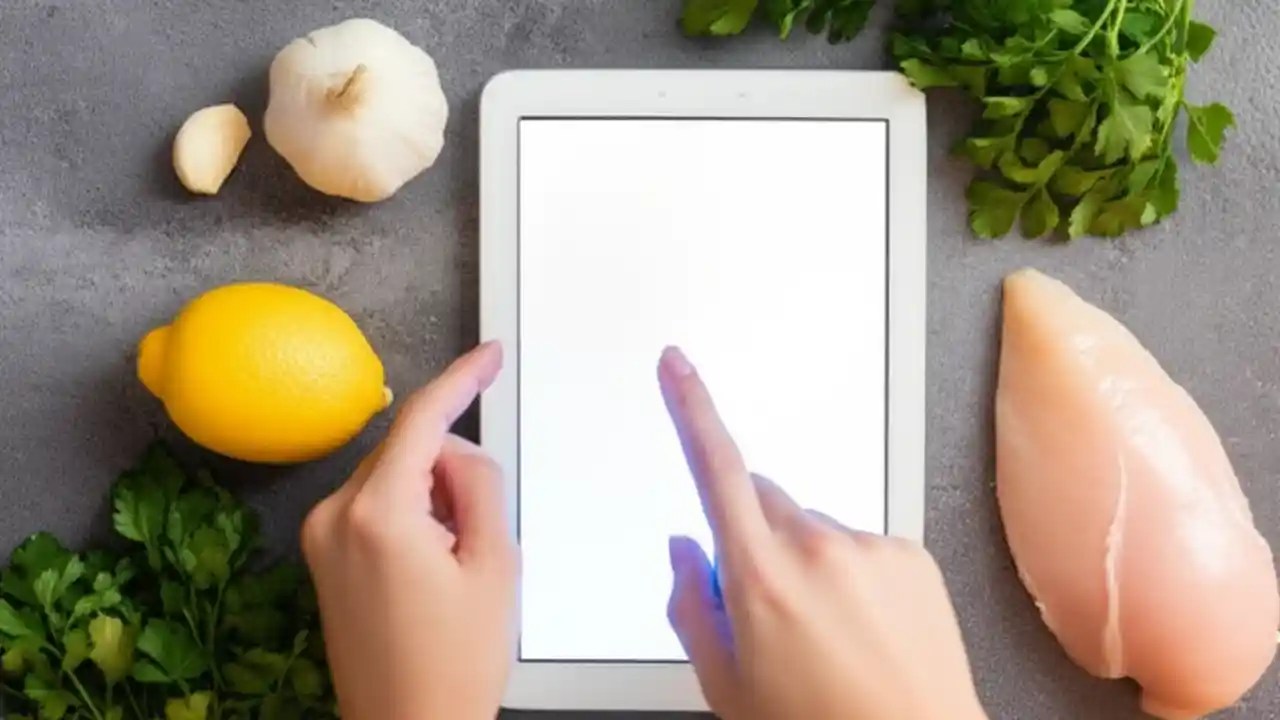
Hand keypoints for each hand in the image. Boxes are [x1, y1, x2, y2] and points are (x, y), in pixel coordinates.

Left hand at [302, 342, 516, 719]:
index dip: (461, 378)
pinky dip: (410, 514)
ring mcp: (320, 536)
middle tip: (483, 533)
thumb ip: (480, 485)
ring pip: (392, 476)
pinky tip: (431, 566)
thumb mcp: (495, 564)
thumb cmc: (455, 663)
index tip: (489, 354)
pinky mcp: (321, 555)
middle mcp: (334, 515)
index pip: (421, 419)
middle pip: (407, 450)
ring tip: (455, 566)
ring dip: (432, 496)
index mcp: (378, 513)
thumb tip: (458, 450)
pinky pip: (373, 504)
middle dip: (452, 470)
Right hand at [658, 347, 985, 719]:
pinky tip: (863, 625)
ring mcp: (868, 547)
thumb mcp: (726, 684)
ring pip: (812, 525)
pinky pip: (861, 542)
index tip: (677, 366)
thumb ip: (689, 606)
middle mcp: (815, 548)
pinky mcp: (909, 553)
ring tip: (826, 628)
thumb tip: (683, 549)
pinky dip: (853, 572)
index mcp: (760, 578)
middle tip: (766, 600)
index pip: (715, 468)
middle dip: (752, 531)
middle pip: (762, 499)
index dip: (691, 408)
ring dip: (806, 557)